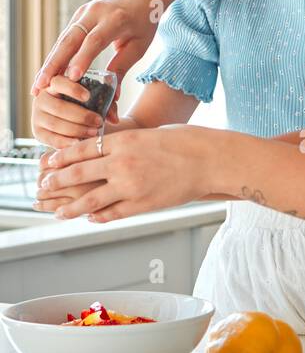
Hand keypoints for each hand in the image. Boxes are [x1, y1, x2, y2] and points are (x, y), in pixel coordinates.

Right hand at [30, 0, 162, 109]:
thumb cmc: (144, 21)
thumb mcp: (140, 44)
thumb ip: (123, 67)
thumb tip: (113, 96)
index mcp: (115, 18)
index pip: (95, 40)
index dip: (82, 59)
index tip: (71, 78)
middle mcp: (95, 12)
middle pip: (71, 39)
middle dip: (54, 64)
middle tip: (41, 85)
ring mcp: (84, 11)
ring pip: (63, 39)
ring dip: (50, 62)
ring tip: (39, 84)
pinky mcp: (78, 15)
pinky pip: (65, 37)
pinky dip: (56, 55)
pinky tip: (47, 72)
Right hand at [31, 76, 104, 148]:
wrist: (73, 122)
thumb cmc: (86, 106)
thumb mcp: (94, 100)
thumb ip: (106, 104)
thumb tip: (114, 119)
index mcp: (54, 84)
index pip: (59, 82)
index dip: (72, 89)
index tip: (88, 96)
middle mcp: (41, 98)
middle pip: (59, 107)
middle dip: (81, 116)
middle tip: (99, 121)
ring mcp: (36, 116)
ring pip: (56, 124)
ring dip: (77, 129)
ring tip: (94, 132)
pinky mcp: (37, 132)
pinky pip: (51, 139)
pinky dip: (66, 142)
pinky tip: (79, 143)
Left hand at [34, 125, 221, 221]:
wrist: (212, 160)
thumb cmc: (187, 142)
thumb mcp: (151, 134)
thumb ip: (127, 143)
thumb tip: (108, 150)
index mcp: (123, 141)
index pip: (81, 149)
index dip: (61, 158)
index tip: (49, 163)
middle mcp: (122, 163)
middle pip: (78, 174)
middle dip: (56, 182)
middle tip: (43, 187)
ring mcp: (131, 186)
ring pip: (90, 200)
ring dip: (71, 208)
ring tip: (59, 212)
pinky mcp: (143, 204)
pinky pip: (113, 214)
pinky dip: (99, 217)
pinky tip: (91, 218)